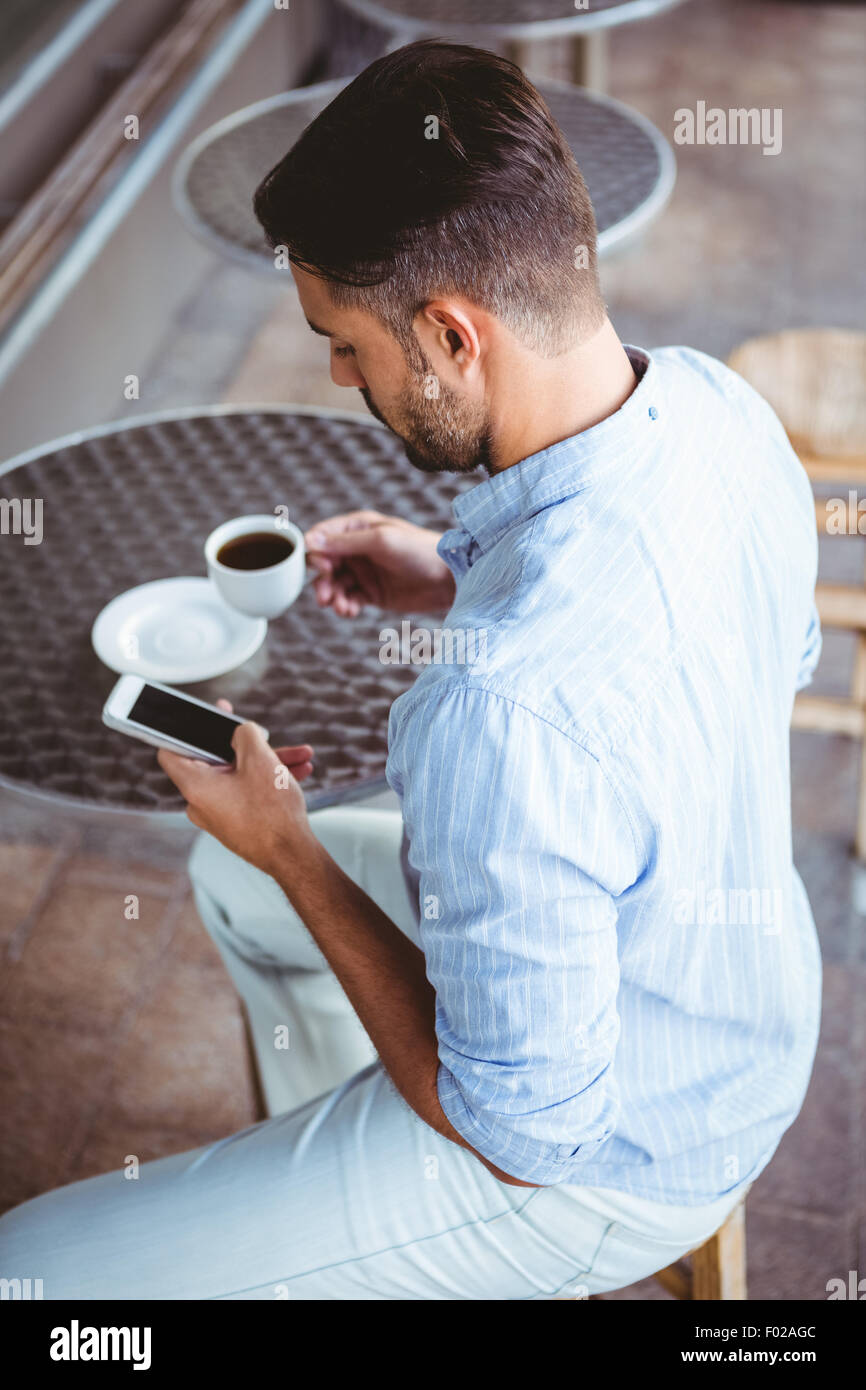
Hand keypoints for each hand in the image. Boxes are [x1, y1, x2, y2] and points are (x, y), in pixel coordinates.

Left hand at [157, 700, 314, 874]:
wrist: (292, 856)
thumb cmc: (271, 811)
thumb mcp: (259, 758)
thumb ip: (245, 734)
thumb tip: (241, 732)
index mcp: (195, 786)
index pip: (171, 751)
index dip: (185, 730)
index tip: (204, 719)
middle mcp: (201, 802)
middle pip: (216, 761)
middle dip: (248, 745)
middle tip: (263, 731)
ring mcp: (219, 815)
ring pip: (239, 776)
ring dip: (269, 762)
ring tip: (301, 756)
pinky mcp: (237, 824)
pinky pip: (248, 793)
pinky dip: (268, 780)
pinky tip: (298, 773)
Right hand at [304, 510, 455, 616]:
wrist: (449, 578)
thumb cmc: (419, 550)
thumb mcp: (381, 540)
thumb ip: (346, 542)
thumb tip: (311, 541)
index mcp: (358, 527)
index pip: (323, 536)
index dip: (315, 552)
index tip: (321, 568)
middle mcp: (358, 548)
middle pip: (325, 563)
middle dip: (321, 581)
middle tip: (324, 597)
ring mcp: (364, 571)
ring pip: (335, 584)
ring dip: (332, 597)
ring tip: (341, 608)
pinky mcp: (372, 592)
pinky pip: (349, 599)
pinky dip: (345, 606)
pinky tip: (350, 611)